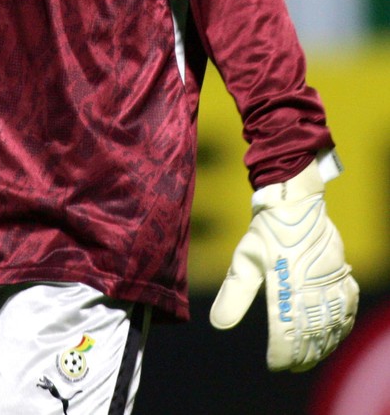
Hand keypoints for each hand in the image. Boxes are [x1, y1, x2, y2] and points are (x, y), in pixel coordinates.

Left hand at [209, 158, 357, 371]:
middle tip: (293, 366)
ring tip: (312, 357)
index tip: (275, 364)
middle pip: (312, 333)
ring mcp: (330, 280)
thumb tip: (218, 323)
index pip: (287, 332)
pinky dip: (342, 324)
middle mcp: (311, 286)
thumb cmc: (267, 230)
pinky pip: (347, 305)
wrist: (294, 200)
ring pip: (332, 323)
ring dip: (324, 344)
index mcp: (286, 285)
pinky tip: (336, 333)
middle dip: (303, 354)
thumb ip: (234, 293)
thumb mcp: (245, 259)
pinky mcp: (341, 272)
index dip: (282, 353)